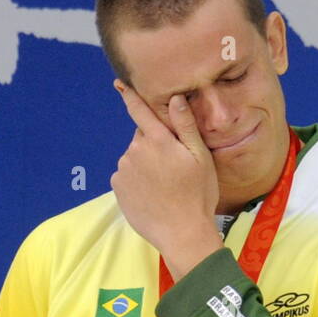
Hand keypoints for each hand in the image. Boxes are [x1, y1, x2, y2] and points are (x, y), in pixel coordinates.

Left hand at [110, 80, 222, 272]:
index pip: (140, 111)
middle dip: (155, 145)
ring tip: (166, 184)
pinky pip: (127, 176)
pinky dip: (138, 181)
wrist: (182, 233)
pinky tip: (154, 194)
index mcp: (157, 140)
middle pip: (143, 138)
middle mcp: (135, 151)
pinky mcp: (117, 188)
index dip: (130, 95)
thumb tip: (175, 98)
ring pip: (135, 158)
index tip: (119, 83)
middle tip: (175, 166)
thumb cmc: (198, 194)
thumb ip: (185, 126)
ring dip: (147, 164)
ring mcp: (123, 170)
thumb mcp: (200, 158)